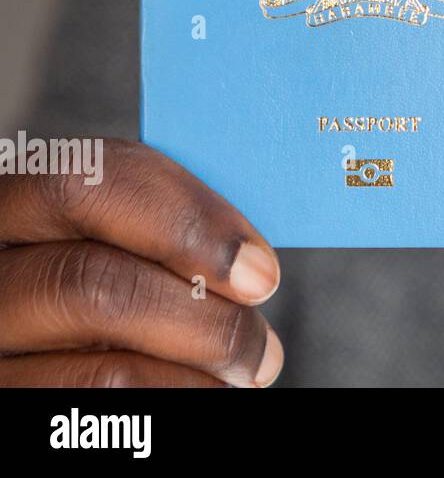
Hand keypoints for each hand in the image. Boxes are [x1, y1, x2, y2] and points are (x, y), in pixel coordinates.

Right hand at [0, 138, 282, 386]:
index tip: (258, 267)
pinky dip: (171, 405)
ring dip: (196, 375)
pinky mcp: (4, 408)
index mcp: (9, 206)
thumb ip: (157, 228)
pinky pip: (96, 419)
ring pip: (102, 371)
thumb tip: (252, 264)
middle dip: (203, 317)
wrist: (50, 357)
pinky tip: (197, 393)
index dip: (185, 218)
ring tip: (241, 373)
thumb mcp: (109, 236)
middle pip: (92, 285)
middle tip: (260, 345)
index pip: (86, 182)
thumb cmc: (100, 285)